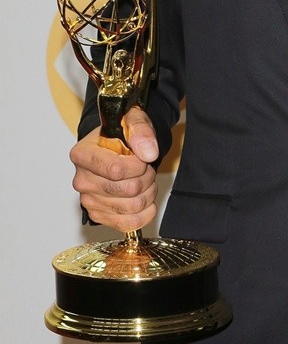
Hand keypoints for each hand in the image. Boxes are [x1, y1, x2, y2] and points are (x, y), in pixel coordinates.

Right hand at [70, 107, 158, 231]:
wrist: (118, 146)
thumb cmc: (122, 133)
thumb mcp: (132, 119)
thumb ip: (141, 131)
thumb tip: (149, 153)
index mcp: (82, 155)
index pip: (116, 170)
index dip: (138, 166)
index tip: (143, 159)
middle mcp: (81, 180)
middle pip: (127, 190)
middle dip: (147, 178)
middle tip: (147, 168)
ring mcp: (88, 200)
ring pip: (131, 206)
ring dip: (148, 193)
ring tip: (145, 180)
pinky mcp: (99, 215)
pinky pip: (128, 224)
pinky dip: (145, 213)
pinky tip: (146, 199)